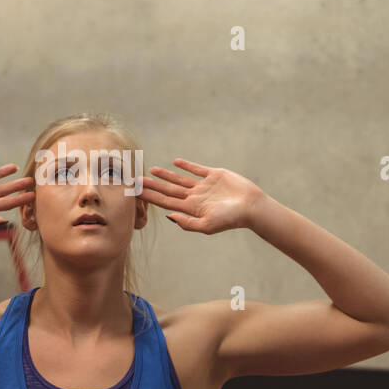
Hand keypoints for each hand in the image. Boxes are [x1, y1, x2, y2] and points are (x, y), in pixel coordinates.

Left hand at [141, 159, 263, 233]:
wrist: (252, 207)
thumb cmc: (231, 219)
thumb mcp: (207, 226)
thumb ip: (187, 223)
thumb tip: (168, 216)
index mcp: (191, 208)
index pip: (166, 201)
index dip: (150, 196)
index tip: (136, 192)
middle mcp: (195, 197)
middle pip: (169, 190)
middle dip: (153, 186)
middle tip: (136, 180)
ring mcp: (204, 186)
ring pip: (180, 179)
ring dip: (166, 175)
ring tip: (152, 170)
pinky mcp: (215, 175)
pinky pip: (197, 169)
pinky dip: (187, 166)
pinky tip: (176, 162)